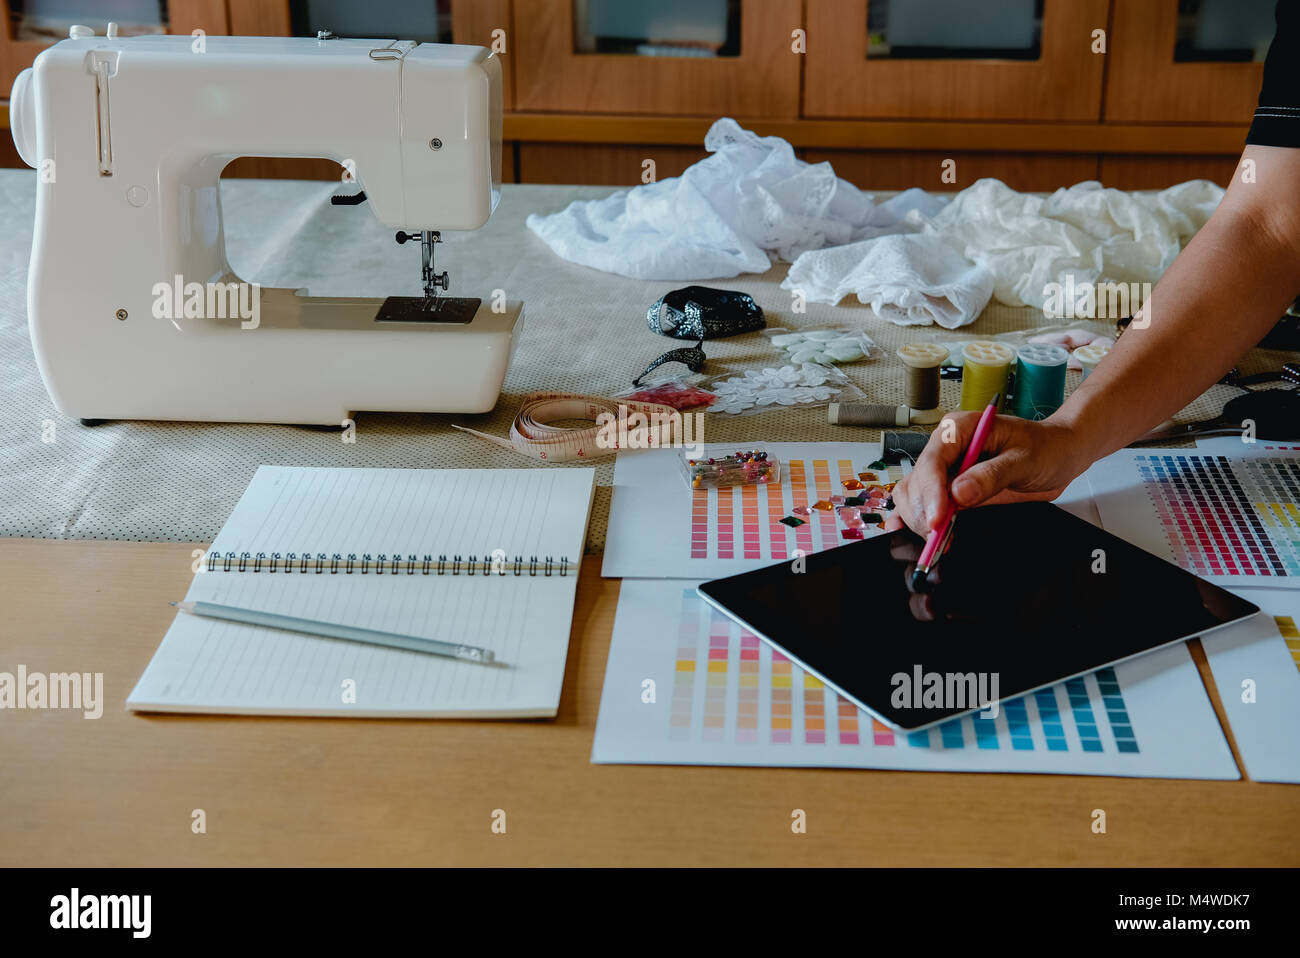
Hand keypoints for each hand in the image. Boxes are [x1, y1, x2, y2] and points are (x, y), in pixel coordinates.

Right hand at [887, 413, 1086, 536]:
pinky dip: (921, 520)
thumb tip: (959, 493)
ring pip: (914, 495)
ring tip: (938, 539)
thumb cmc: (1045, 447)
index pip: (933, 461)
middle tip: (938, 535)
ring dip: (919, 518)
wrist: (1059, 454)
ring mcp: (947, 470)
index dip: (930, 492)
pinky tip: (922, 532)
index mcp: (960, 429)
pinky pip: (926, 505)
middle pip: (917, 481)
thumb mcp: (1025, 459)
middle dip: (922, 510)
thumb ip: (992, 475)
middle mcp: (947, 448)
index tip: (938, 518)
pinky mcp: (951, 489)